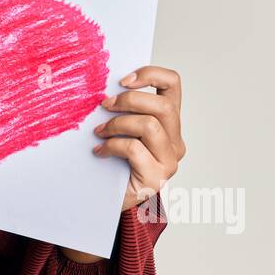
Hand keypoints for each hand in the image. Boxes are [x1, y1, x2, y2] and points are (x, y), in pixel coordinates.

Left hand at [93, 65, 186, 213]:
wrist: (107, 200)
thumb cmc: (113, 160)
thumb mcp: (122, 128)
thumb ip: (125, 109)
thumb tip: (106, 87)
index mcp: (169, 122)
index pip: (173, 84)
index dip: (150, 74)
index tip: (123, 80)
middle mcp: (175, 140)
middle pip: (163, 106)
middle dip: (129, 100)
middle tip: (104, 106)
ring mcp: (168, 161)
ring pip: (150, 126)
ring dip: (118, 123)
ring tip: (99, 131)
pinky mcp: (155, 178)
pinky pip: (134, 150)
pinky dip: (112, 145)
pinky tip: (100, 151)